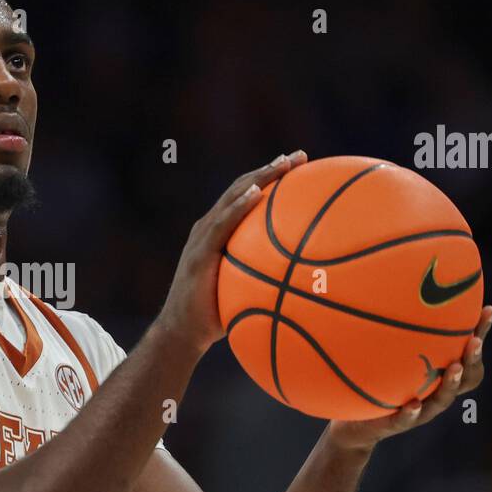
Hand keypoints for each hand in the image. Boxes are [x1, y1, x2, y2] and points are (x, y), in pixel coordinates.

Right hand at [156, 150, 307, 356]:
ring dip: (259, 178)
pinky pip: (221, 225)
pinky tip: (257, 193)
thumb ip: (267, 282)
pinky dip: (238, 206)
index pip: (247, 198)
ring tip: (283, 164)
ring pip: (232, 198)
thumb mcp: (245, 294)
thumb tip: (308, 287)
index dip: (271, 180)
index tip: (299, 167)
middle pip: (242, 189)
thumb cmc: (216, 319)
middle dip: (271, 170)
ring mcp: (202, 238)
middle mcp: (209, 229)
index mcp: (219, 234)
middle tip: (299, 156)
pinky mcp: (198, 253)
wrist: (183, 334)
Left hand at [325, 305, 491, 450]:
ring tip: (454, 367)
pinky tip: (413, 404)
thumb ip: (392, 331)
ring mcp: (421, 410)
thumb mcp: (383, 354)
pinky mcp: (397, 424)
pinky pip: (407, 419)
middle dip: (473, 358)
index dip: (480, 333)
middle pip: (466, 377)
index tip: (487, 309)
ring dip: (451, 383)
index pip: (467, 352)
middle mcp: (436, 392)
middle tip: (474, 340)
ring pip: (442, 399)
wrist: (354, 425)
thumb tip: (393, 286)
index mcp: (439, 374)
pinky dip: (412, 412)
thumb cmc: (374, 383)